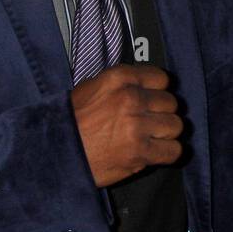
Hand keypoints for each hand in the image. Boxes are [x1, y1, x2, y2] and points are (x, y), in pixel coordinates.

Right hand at [68, 64, 182, 186]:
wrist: (56, 152)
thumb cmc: (69, 122)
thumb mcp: (91, 88)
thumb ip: (122, 84)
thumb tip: (145, 86)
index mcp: (119, 78)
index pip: (161, 78)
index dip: (158, 91)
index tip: (153, 100)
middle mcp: (131, 98)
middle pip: (171, 103)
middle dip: (162, 113)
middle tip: (150, 122)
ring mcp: (137, 125)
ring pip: (176, 125)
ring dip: (166, 134)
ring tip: (152, 138)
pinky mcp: (140, 152)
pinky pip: (174, 150)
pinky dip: (168, 153)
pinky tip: (156, 153)